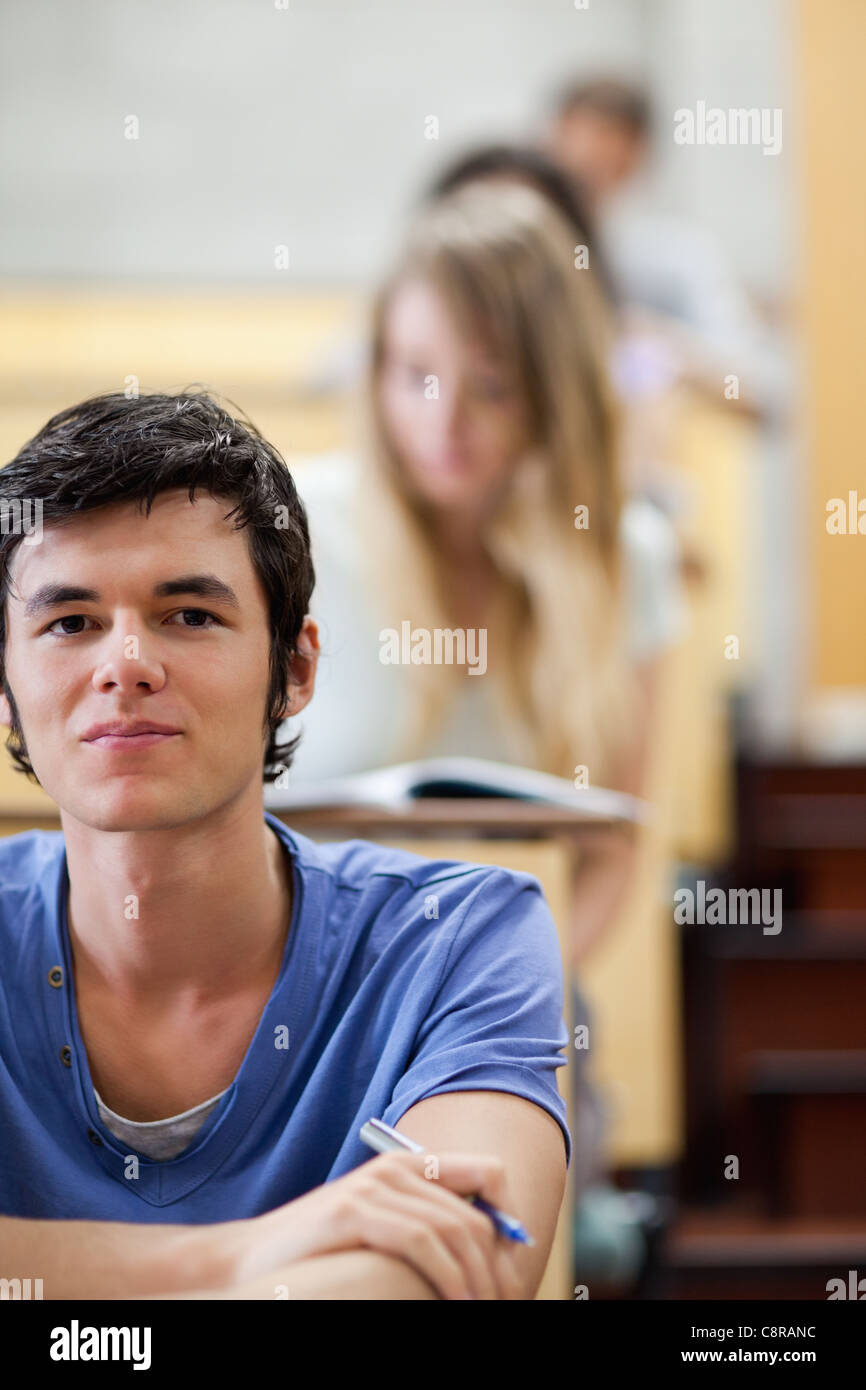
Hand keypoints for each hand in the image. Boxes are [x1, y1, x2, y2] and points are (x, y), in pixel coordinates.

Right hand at [230, 1149, 526, 1298]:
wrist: (251, 1261)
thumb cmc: (324, 1254)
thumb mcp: (384, 1229)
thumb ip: (428, 1226)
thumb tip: (490, 1254)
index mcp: (409, 1167)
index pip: (488, 1173)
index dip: (511, 1217)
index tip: (514, 1263)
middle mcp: (394, 1169)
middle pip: (474, 1212)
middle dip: (498, 1265)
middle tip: (505, 1302)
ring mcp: (372, 1188)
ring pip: (452, 1227)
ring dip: (477, 1277)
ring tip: (481, 1309)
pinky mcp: (352, 1212)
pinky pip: (419, 1239)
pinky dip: (447, 1273)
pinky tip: (455, 1300)